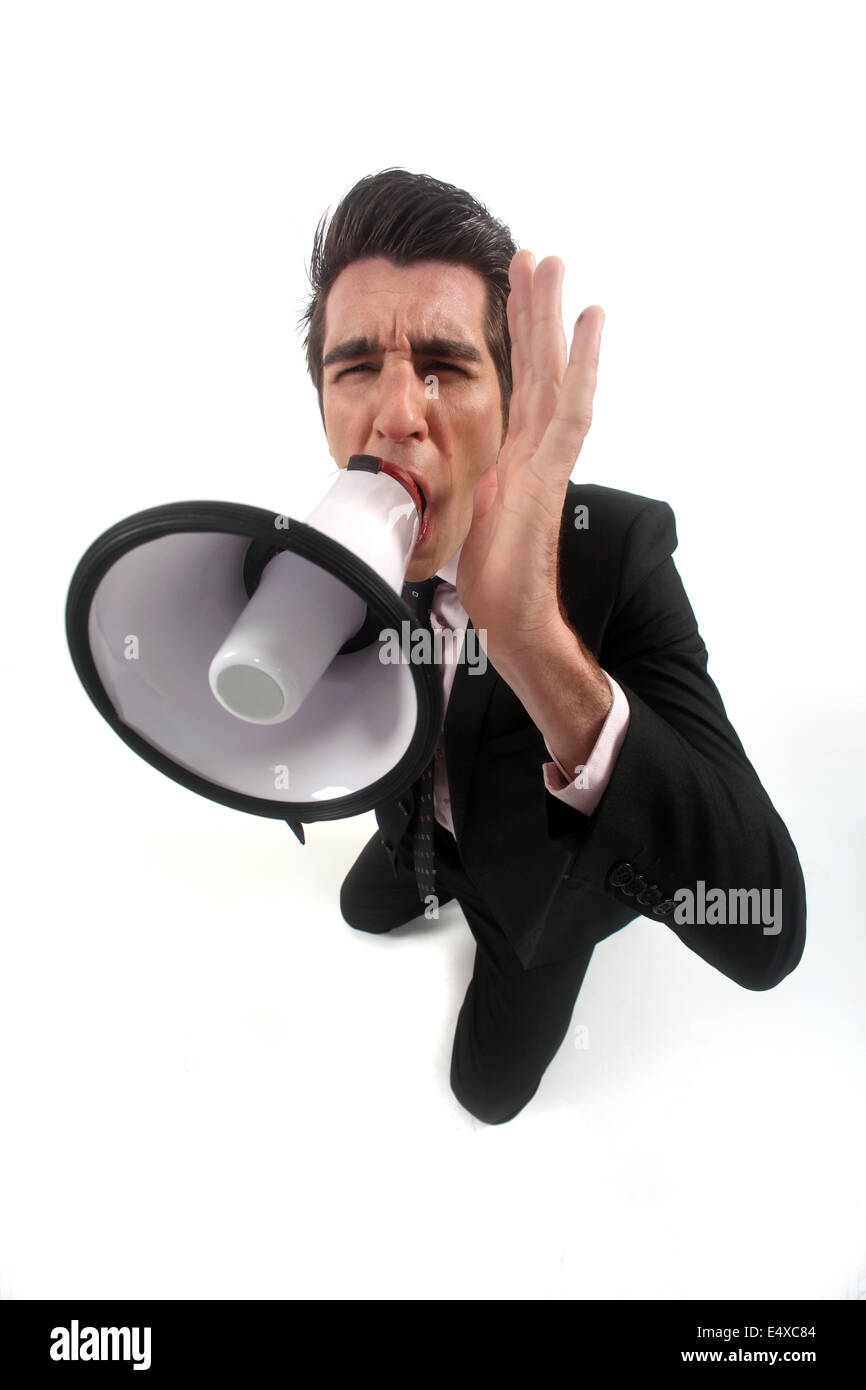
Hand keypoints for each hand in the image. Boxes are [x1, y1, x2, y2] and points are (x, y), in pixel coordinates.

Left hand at [456, 249, 603, 670]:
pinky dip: (582, 364)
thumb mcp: (470, 507)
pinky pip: (570, 410)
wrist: (509, 615)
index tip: (511, 288)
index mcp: (516, 451)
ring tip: (557, 266)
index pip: (518, 379)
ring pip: (556, 372)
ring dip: (555, 318)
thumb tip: (447, 458)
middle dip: (535, 308)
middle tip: (535, 255)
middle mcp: (537, 445)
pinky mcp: (552, 474)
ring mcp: (549, 456)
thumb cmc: (492, 573)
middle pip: (539, 363)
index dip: (515, 333)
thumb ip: (471, 474)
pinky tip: (590, 322)